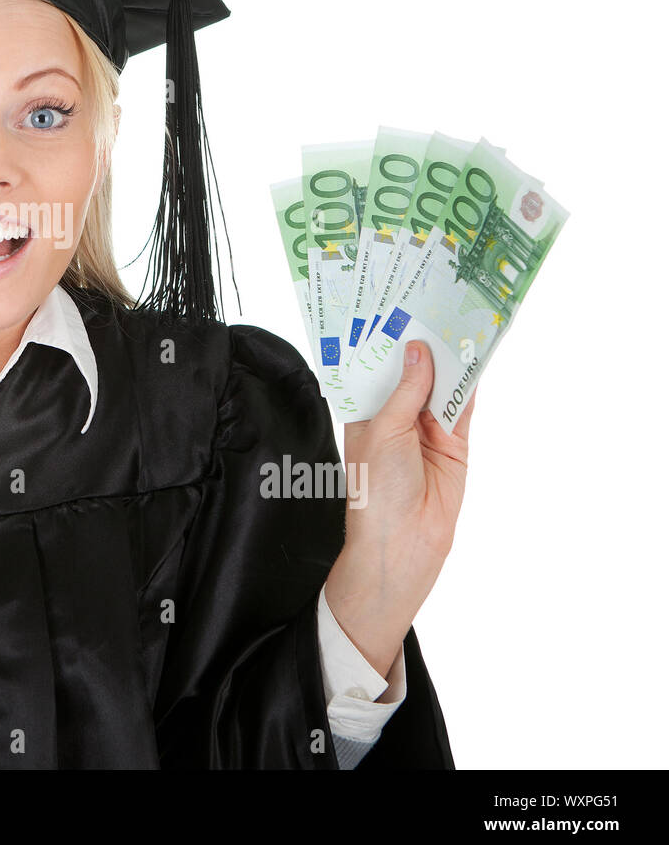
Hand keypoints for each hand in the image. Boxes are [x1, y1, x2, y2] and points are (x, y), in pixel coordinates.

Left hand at [324, 339, 475, 675]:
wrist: (403, 542)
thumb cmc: (377, 488)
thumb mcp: (385, 430)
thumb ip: (407, 390)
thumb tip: (418, 349)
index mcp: (366, 411)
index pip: (376, 368)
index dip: (385, 341)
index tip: (393, 306)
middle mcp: (395, 415)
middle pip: (412, 371)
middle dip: (421, 344)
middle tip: (433, 302)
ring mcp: (427, 428)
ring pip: (442, 384)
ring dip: (450, 358)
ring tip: (459, 318)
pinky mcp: (455, 443)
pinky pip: (465, 406)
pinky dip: (472, 383)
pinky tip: (477, 355)